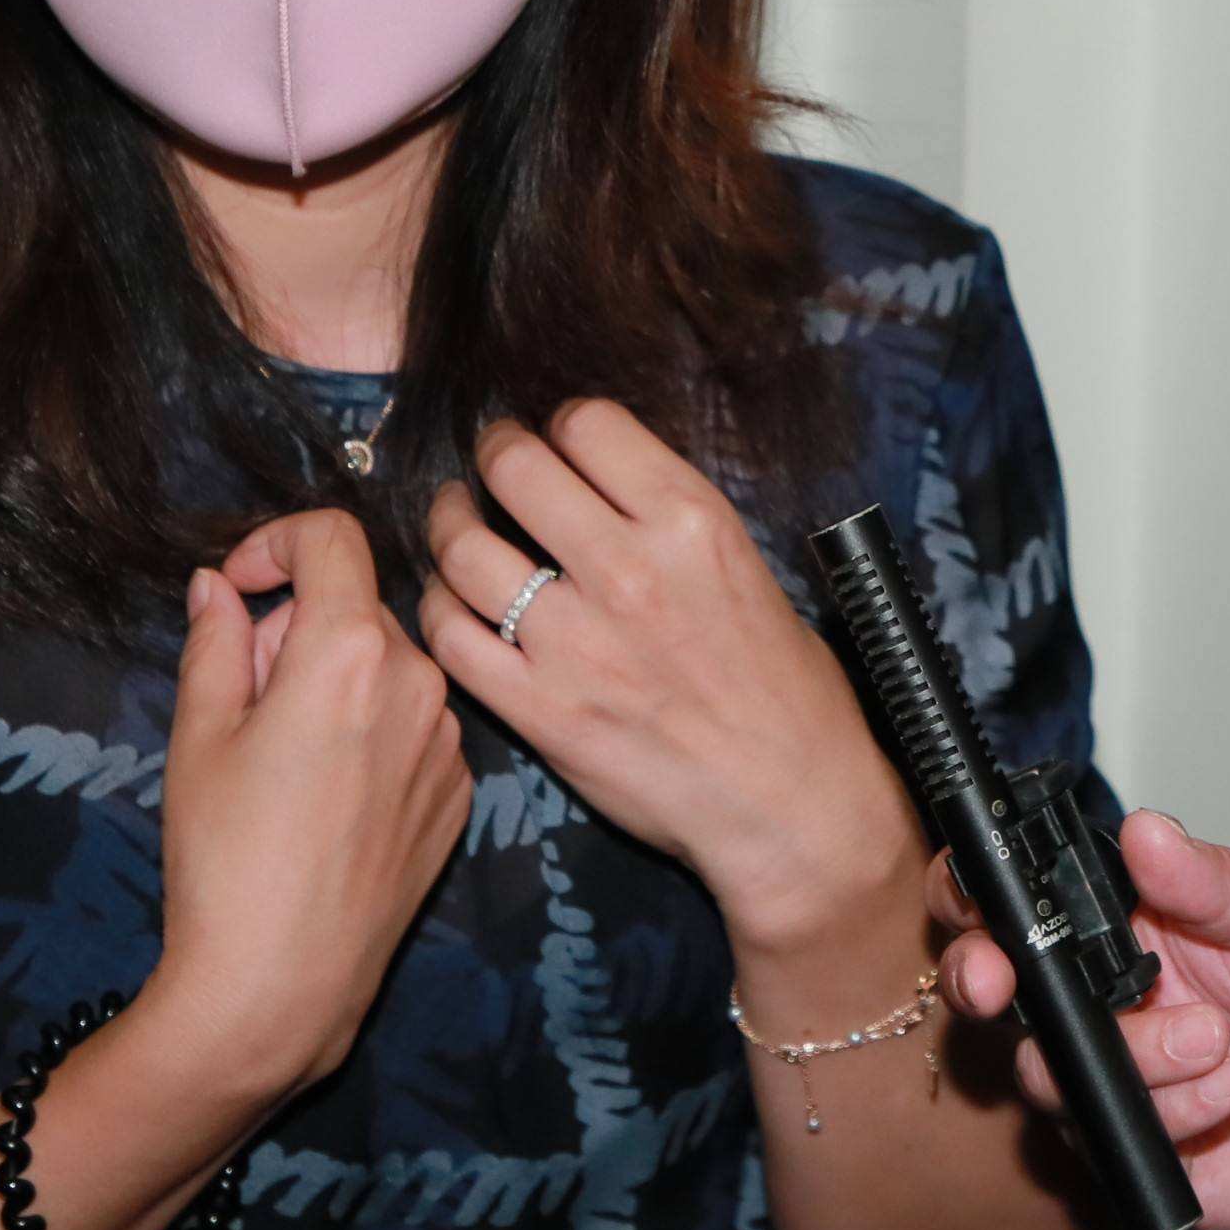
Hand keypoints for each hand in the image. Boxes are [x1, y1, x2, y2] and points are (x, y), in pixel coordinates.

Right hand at [148, 514, 472, 1104]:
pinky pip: (412, 728)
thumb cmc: (223, 859)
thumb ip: (216, 641)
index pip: (332, 538)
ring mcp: (448, 741)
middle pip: (356, 608)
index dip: (276, 542)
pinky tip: (327, 801)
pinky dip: (371, 734)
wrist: (281, 984)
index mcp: (350, 652)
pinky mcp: (458, 792)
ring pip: (387, 669)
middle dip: (295, 629)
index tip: (238, 585)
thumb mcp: (198, 737)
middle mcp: (420, 683)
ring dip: (335, 681)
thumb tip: (221, 583)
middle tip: (240, 700)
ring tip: (281, 763)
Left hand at [416, 402, 913, 947]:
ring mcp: (576, 642)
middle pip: (517, 468)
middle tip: (491, 465)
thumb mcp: (751, 572)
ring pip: (466, 549)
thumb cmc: (789, 694)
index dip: (561, 423)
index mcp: (693, 524)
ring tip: (454, 520)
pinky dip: (438, 606)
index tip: (555, 440)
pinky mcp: (541, 709)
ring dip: (449, 521)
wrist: (791, 806)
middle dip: (494, 453)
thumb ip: (672, 529)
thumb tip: (604, 492)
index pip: (590, 425)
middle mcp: (628, 570)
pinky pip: (452, 636)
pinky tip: (449, 599)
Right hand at [942, 811, 1229, 1229]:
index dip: (973, 892)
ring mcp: (1116, 1077)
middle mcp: (1105, 998)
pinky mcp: (1138, 1149)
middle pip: (995, 988)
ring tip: (1219, 1040)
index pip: (1024, 897)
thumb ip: (1217, 883)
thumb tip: (1143, 830)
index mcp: (1130, 923)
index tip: (974, 900)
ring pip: (1050, 1070)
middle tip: (999, 982)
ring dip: (1133, 1054)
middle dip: (980, 979)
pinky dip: (1172, 1113)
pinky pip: (1110, 1138)